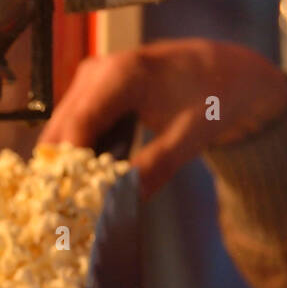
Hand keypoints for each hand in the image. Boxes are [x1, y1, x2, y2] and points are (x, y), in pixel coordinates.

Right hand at [39, 39, 286, 196]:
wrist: (227, 73)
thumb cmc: (213, 98)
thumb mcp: (189, 136)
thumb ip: (153, 168)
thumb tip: (118, 203)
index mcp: (120, 74)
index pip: (77, 126)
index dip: (67, 168)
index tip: (66, 206)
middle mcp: (95, 72)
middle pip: (59, 130)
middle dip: (60, 173)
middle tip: (64, 214)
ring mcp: (89, 81)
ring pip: (60, 132)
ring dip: (64, 168)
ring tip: (72, 204)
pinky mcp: (90, 94)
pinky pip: (72, 130)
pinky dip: (75, 158)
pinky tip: (84, 184)